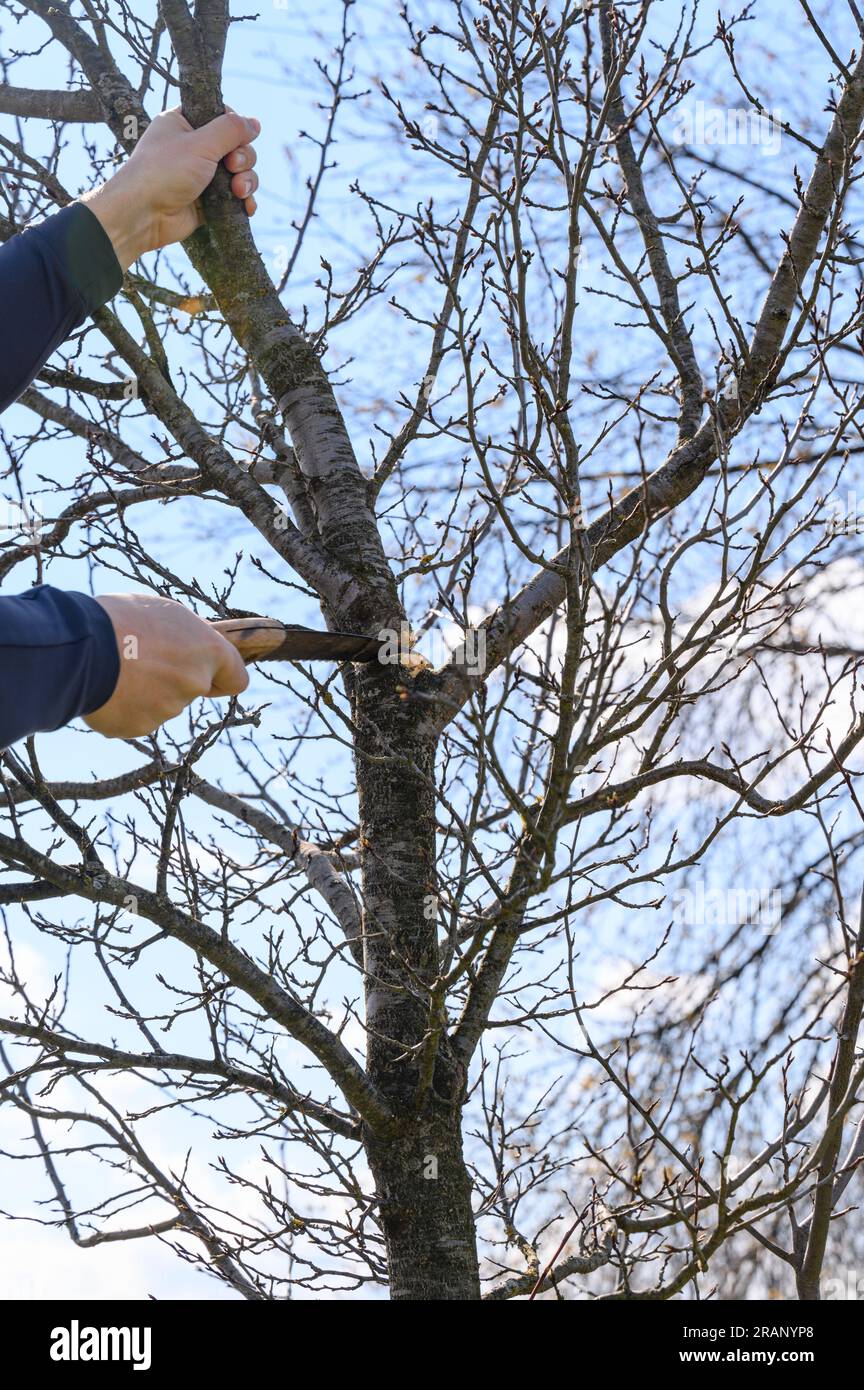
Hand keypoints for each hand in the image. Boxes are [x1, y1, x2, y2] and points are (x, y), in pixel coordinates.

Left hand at [82, 106, 260, 269]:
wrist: (143, 214)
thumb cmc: (164, 171)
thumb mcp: (200, 143)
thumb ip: (230, 130)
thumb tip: (255, 122)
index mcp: (185, 123)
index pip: (221, 116)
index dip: (235, 127)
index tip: (238, 138)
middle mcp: (193, 147)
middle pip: (236, 146)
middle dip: (243, 159)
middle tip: (233, 167)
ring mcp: (201, 176)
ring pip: (239, 173)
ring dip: (247, 181)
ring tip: (239, 192)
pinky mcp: (207, 201)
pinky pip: (234, 197)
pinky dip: (243, 200)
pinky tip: (246, 206)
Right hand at [84, 593, 249, 738]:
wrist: (80, 649)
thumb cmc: (121, 619)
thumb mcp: (164, 612)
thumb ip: (187, 637)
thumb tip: (189, 648)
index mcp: (208, 652)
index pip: (237, 679)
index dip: (223, 677)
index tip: (209, 675)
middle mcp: (194, 683)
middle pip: (192, 688)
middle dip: (173, 679)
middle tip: (141, 659)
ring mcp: (167, 710)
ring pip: (162, 703)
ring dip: (146, 691)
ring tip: (116, 668)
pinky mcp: (139, 727)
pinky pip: (135, 717)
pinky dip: (124, 706)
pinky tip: (106, 687)